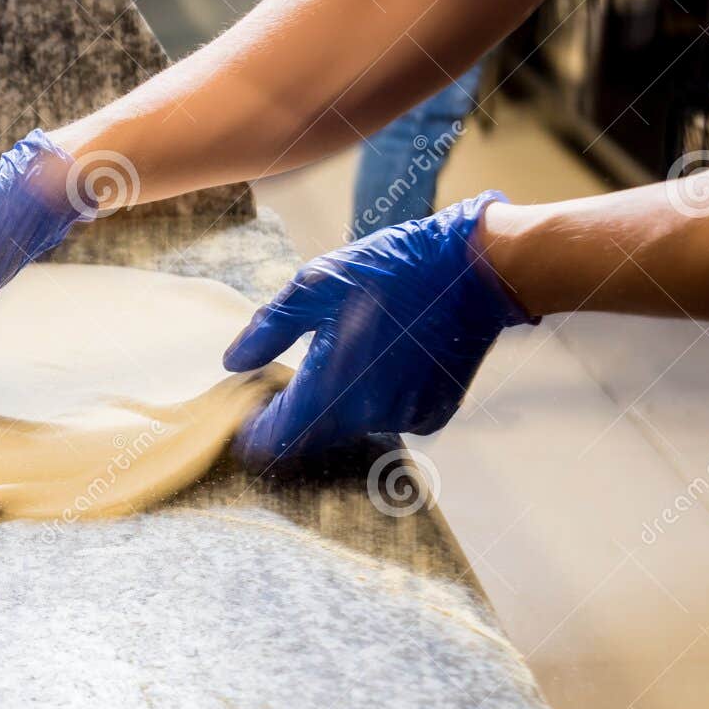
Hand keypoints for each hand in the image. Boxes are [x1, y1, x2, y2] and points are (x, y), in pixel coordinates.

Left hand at [223, 191, 535, 465]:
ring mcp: (405, 419)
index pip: (277, 437)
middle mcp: (369, 415)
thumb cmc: (390, 271)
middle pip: (311, 435)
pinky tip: (380, 363)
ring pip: (350, 426)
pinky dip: (374, 399)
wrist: (475, 271)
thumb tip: (233, 363)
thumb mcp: (314, 285)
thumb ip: (269, 330)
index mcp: (333, 388)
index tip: (242, 417)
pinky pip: (387, 418)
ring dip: (335, 405)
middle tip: (280, 382)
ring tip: (339, 359)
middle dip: (291, 416)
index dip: (253, 433)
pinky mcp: (432, 416)